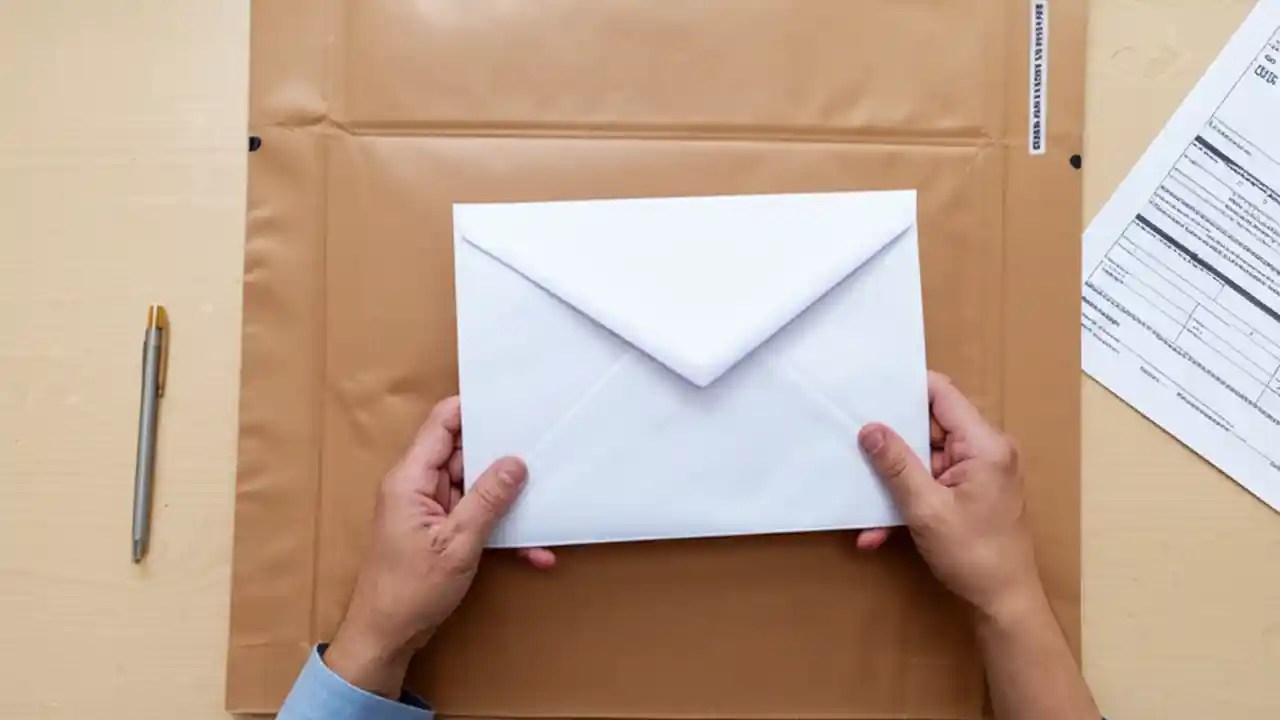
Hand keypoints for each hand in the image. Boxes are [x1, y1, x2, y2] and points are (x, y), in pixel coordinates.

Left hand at [325, 396, 554, 696]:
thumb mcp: (457, 544)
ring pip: (476, 487)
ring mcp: (430, 509)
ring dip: (507, 501)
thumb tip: (516, 462)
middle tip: (543, 452)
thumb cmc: (409, 592)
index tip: (513, 406)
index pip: (442, 424)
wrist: (385, 637)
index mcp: (411, 479)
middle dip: (502, 456)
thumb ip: (488, 500)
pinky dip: (501, 530)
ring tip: (544, 504)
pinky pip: (476, 517)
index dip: (475, 410)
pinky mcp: (441, 530)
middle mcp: (418, 486)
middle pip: (465, 453)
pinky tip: (532, 550)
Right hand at [855, 372, 1042, 619]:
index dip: (906, 389)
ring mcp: (978, 472)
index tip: (869, 392)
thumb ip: (897, 465)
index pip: (942, 394)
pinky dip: (908, 500)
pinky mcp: (970, 491)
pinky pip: (932, 482)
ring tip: (864, 497)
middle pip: (929, 426)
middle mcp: (986, 451)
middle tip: (853, 442)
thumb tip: (870, 429)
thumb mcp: (927, 509)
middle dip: (892, 441)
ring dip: (895, 481)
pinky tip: (880, 529)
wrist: (1004, 602)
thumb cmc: (975, 556)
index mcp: (984, 445)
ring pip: (925, 458)